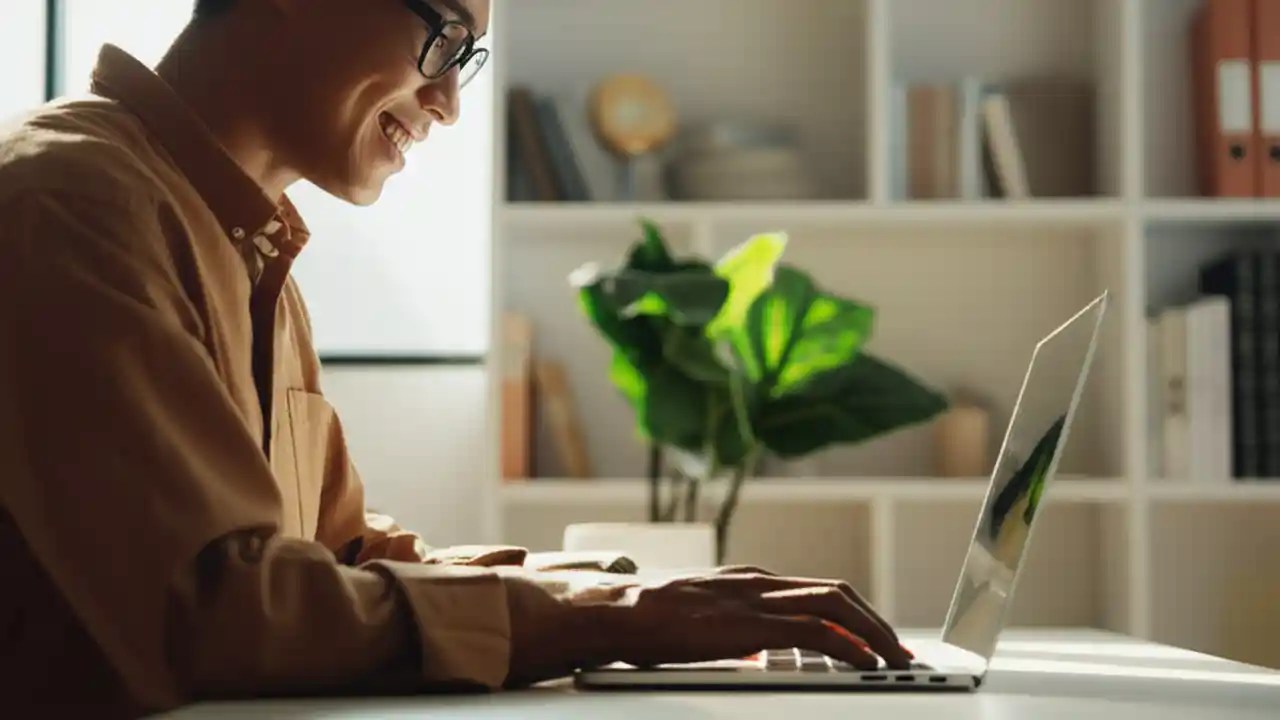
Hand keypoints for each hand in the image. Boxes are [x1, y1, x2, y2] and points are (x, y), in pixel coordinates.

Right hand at [500, 570, 909, 686]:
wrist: (616, 613)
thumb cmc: (647, 621)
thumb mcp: (700, 620)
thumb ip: (733, 629)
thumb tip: (757, 653)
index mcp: (749, 582)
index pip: (816, 590)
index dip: (853, 612)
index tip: (873, 635)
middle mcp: (760, 583)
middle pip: (836, 592)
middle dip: (873, 621)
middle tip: (896, 650)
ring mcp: (757, 600)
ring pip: (835, 604)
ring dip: (871, 632)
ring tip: (891, 659)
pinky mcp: (750, 624)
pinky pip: (813, 631)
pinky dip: (846, 643)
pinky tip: (861, 661)